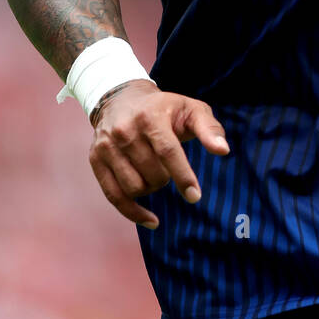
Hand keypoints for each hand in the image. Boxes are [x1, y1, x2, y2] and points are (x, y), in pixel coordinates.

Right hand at [88, 79, 228, 229]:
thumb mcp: (191, 109)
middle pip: (152, 173)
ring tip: (155, 175)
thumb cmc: (165, 108)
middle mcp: (125, 130)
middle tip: (169, 168)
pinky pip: (114, 196)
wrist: (121, 98)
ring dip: (151, 189)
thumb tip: (223, 150)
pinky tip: (151, 220)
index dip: (182, 176)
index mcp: (150, 116)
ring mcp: (107, 146)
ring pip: (134, 187)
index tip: (195, 196)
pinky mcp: (96, 159)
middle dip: (167, 179)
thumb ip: (209, 129)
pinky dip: (133, 212)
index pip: (167, 151)